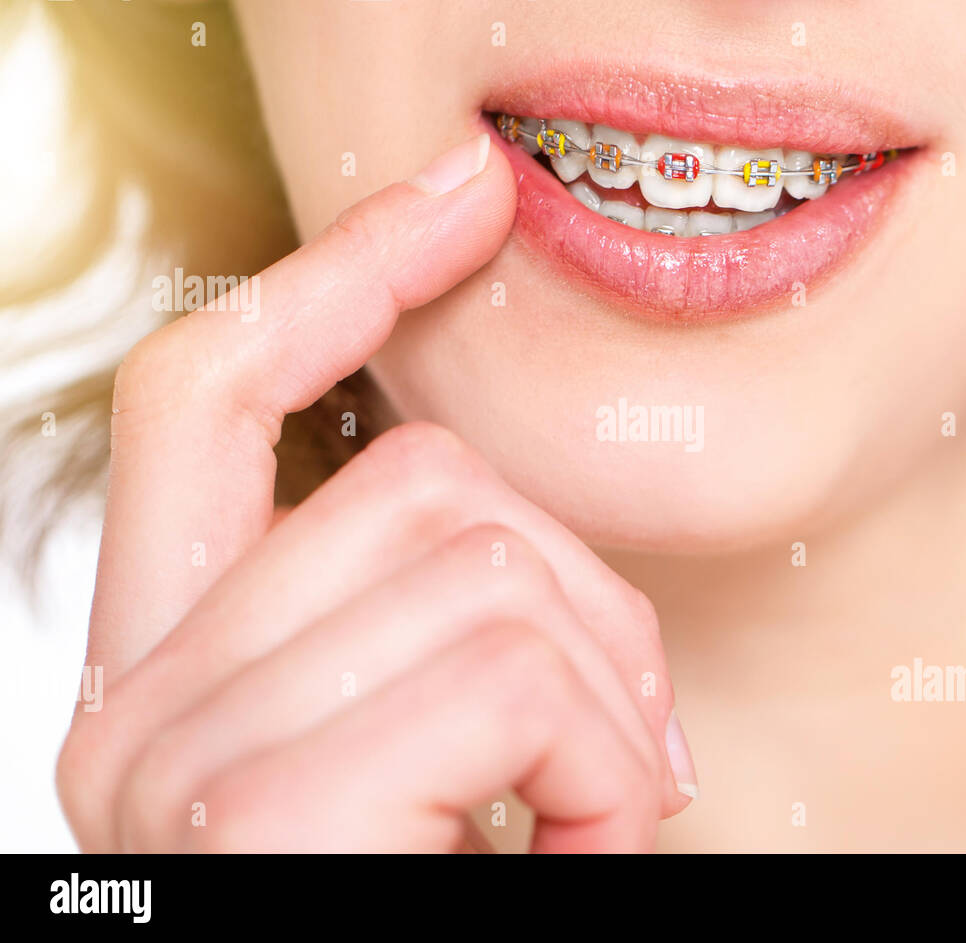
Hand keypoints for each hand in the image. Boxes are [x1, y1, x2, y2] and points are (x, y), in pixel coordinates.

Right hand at [56, 133, 695, 852]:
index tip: (455, 203)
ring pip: (485, 563)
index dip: (334, 277)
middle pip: (420, 483)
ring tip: (590, 812)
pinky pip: (514, 674)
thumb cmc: (448, 890)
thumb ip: (434, 626)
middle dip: (581, 596)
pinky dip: (609, 761)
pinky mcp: (267, 817)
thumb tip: (512, 533)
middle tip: (616, 742)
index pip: (209, 399)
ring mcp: (184, 759)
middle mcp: (143, 705)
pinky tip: (588, 847)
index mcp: (177, 673)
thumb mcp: (434, 754)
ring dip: (606, 697)